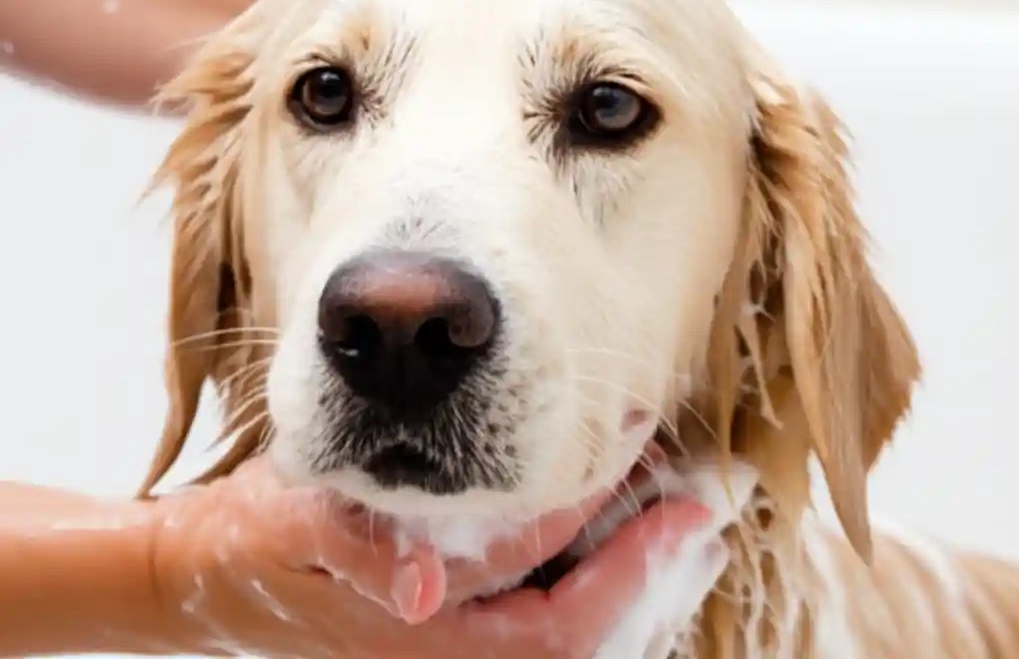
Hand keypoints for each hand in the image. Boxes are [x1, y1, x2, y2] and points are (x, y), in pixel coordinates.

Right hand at [150, 455, 713, 657]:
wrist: (204, 579)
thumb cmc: (251, 543)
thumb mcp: (290, 528)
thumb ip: (355, 547)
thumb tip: (415, 590)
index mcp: (419, 643)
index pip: (551, 614)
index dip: (616, 553)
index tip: (664, 479)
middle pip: (586, 644)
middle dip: (655, 580)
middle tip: (712, 511)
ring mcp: (460, 655)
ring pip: (581, 644)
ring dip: (646, 589)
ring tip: (700, 535)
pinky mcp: (465, 637)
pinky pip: (557, 627)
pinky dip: (612, 592)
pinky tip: (643, 552)